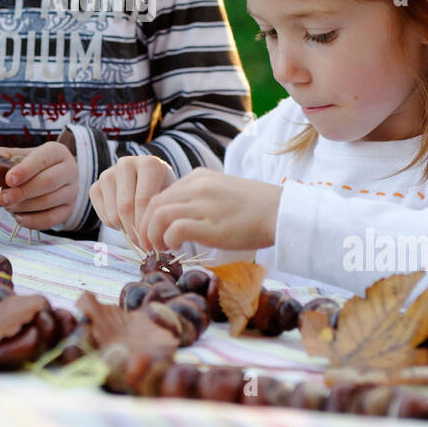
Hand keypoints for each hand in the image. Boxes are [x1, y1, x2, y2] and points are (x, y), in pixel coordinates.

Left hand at [0, 141, 78, 229]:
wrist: (57, 176)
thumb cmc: (35, 165)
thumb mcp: (23, 155)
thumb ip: (5, 156)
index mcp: (57, 152)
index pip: (43, 159)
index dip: (25, 170)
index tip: (9, 180)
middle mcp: (69, 170)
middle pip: (48, 182)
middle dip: (23, 192)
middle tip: (3, 198)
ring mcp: (72, 191)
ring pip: (48, 201)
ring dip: (24, 207)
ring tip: (8, 207)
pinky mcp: (69, 209)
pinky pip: (52, 219)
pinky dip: (34, 221)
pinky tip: (19, 218)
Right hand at [88, 156, 175, 251]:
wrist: (149, 183)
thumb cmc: (163, 193)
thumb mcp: (170, 199)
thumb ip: (164, 215)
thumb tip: (159, 244)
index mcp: (149, 163)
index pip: (143, 199)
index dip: (146, 225)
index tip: (153, 243)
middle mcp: (126, 163)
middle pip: (125, 207)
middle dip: (134, 231)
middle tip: (143, 244)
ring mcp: (108, 173)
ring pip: (113, 213)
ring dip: (125, 230)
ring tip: (137, 232)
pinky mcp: (95, 186)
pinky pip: (102, 215)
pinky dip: (114, 225)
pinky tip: (125, 221)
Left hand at [135, 168, 281, 251]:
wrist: (282, 212)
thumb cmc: (256, 208)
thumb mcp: (222, 193)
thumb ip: (201, 199)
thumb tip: (181, 220)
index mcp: (199, 177)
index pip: (162, 194)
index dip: (151, 216)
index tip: (153, 232)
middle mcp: (197, 186)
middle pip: (153, 204)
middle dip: (145, 227)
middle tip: (150, 245)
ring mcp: (202, 204)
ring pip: (158, 215)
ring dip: (153, 235)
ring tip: (160, 249)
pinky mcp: (209, 224)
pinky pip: (174, 229)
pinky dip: (168, 240)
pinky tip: (175, 248)